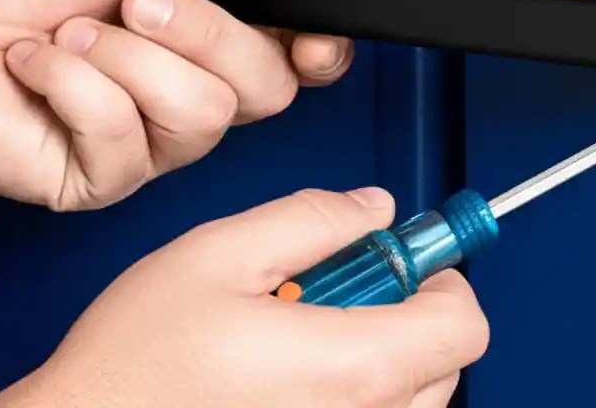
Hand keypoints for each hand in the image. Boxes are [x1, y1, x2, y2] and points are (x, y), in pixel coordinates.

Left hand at [0, 0, 353, 209]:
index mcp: (208, 34)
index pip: (300, 62)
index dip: (319, 52)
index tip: (305, 32)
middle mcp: (189, 91)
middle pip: (268, 89)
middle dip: (201, 31)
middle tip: (132, 0)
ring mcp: (149, 144)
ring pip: (203, 115)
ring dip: (126, 58)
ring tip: (71, 33)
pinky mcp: (102, 181)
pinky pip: (128, 141)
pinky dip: (75, 89)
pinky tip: (38, 68)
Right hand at [0, 187, 489, 407]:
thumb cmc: (132, 370)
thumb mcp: (216, 256)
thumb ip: (310, 221)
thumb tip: (372, 208)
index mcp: (350, 368)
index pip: (463, 325)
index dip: (441, 280)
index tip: (404, 261)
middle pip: (445, 363)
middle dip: (407, 315)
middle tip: (337, 292)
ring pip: (412, 401)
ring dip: (381, 359)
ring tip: (301, 337)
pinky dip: (352, 397)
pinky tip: (288, 379)